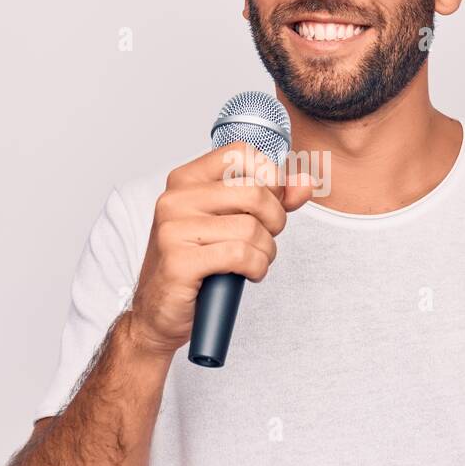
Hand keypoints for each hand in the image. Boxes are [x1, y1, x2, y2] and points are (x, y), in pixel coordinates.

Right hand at [127, 141, 314, 358]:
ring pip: (251, 228)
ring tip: (254, 261)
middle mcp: (175, 198)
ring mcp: (173, 229)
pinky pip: (241, 255)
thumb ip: (270, 200)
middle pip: (254, 192)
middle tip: (266, 239)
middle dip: (275, 221)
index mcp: (185, 180)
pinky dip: (256, 268)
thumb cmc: (196, 264)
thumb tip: (305, 184)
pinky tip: (248, 274)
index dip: (269, 177)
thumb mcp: (231, 222)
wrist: (158, 312)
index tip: (270, 202)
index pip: (240, 152)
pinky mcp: (179, 261)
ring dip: (266, 251)